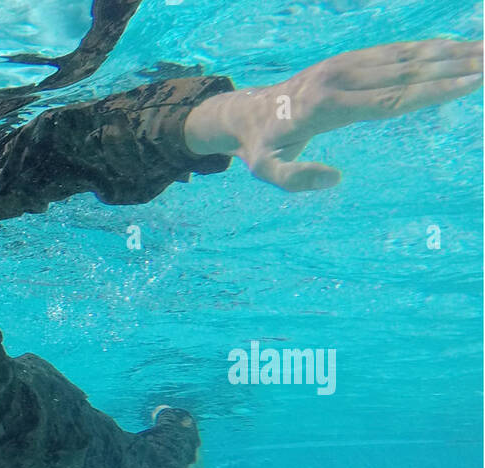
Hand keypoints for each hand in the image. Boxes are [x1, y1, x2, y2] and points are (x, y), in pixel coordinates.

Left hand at [186, 38, 482, 190]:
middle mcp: (340, 78)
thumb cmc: (261, 147)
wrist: (246, 112)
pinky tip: (454, 47)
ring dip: (448, 52)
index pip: (390, 99)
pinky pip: (393, 51)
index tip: (469, 84)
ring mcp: (345, 65)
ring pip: (404, 56)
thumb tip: (334, 179)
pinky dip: (425, 48)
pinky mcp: (347, 60)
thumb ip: (295, 179)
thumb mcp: (267, 171)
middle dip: (453, 67)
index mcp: (328, 106)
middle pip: (406, 73)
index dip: (431, 92)